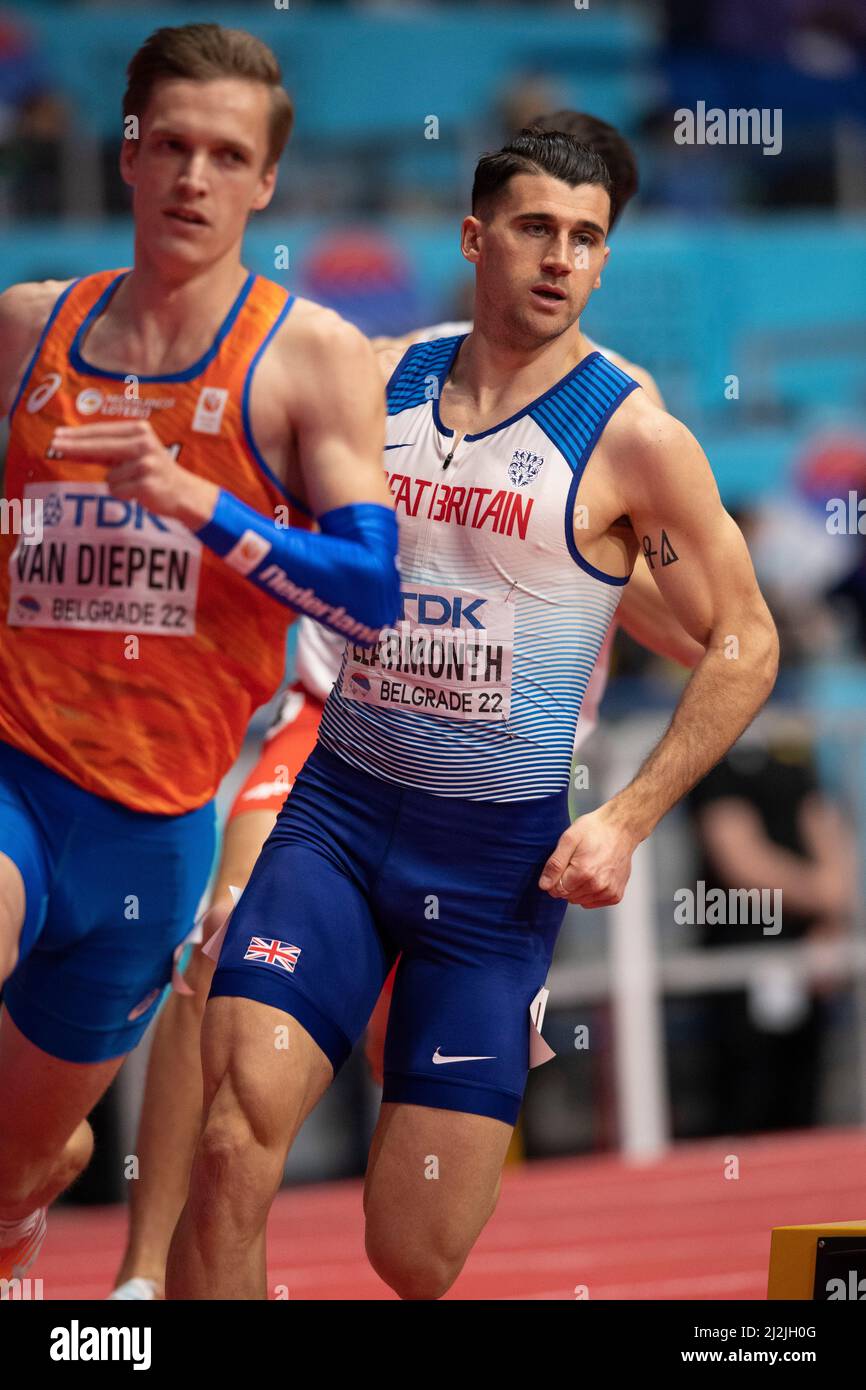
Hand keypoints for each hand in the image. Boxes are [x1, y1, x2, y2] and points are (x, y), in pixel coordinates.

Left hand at [50, 421, 217, 527]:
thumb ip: (104, 449)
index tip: (57, 435)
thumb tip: (70, 446)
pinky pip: (117, 491)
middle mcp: (143, 443)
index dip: (77, 435)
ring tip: (134, 483)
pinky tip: (139, 493)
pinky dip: (124, 495)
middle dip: (75, 447)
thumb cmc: (151, 471)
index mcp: (140, 430)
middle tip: (54, 446)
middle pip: (99, 446)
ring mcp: (146, 463)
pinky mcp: (146, 484)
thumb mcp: (131, 453)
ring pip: (108, 476)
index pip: (101, 432)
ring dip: (116, 483)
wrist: (182, 492)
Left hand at [538, 805, 638, 905]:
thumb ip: (555, 865)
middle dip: (566, 883)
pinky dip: (590, 892)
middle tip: (576, 863)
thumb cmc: (595, 830)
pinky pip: (593, 902)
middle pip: (567, 896)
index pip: (556, 890)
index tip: (564, 865)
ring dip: (578, 888)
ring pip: (580, 900)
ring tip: (587, 867)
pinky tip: (595, 875)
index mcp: (583, 872)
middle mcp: (597, 886)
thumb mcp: (568, 839)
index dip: (555, 878)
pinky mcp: (615, 895)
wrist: (621, 828)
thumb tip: (544, 885)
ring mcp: (608, 892)